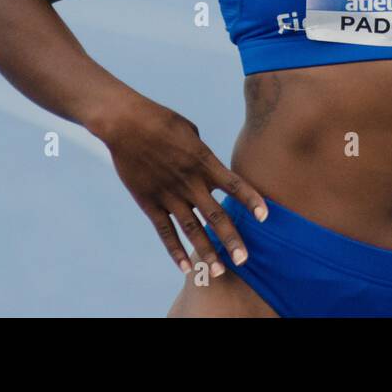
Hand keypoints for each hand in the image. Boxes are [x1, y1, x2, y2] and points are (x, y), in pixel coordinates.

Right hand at [97, 98, 268, 276]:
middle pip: (216, 216)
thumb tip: (209, 167)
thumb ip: (203, 154)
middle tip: (244, 261)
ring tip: (218, 271)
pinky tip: (185, 266)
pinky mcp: (149, 202)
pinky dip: (175, 250)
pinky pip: (165, 231)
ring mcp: (169, 194)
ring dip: (206, 251)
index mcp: (203, 162)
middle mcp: (190, 182)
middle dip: (231, 239)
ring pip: (192, 229)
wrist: (125, 124)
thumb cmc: (160, 120)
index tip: (265, 216)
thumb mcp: (190, 131)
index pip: (234, 185)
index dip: (251, 200)